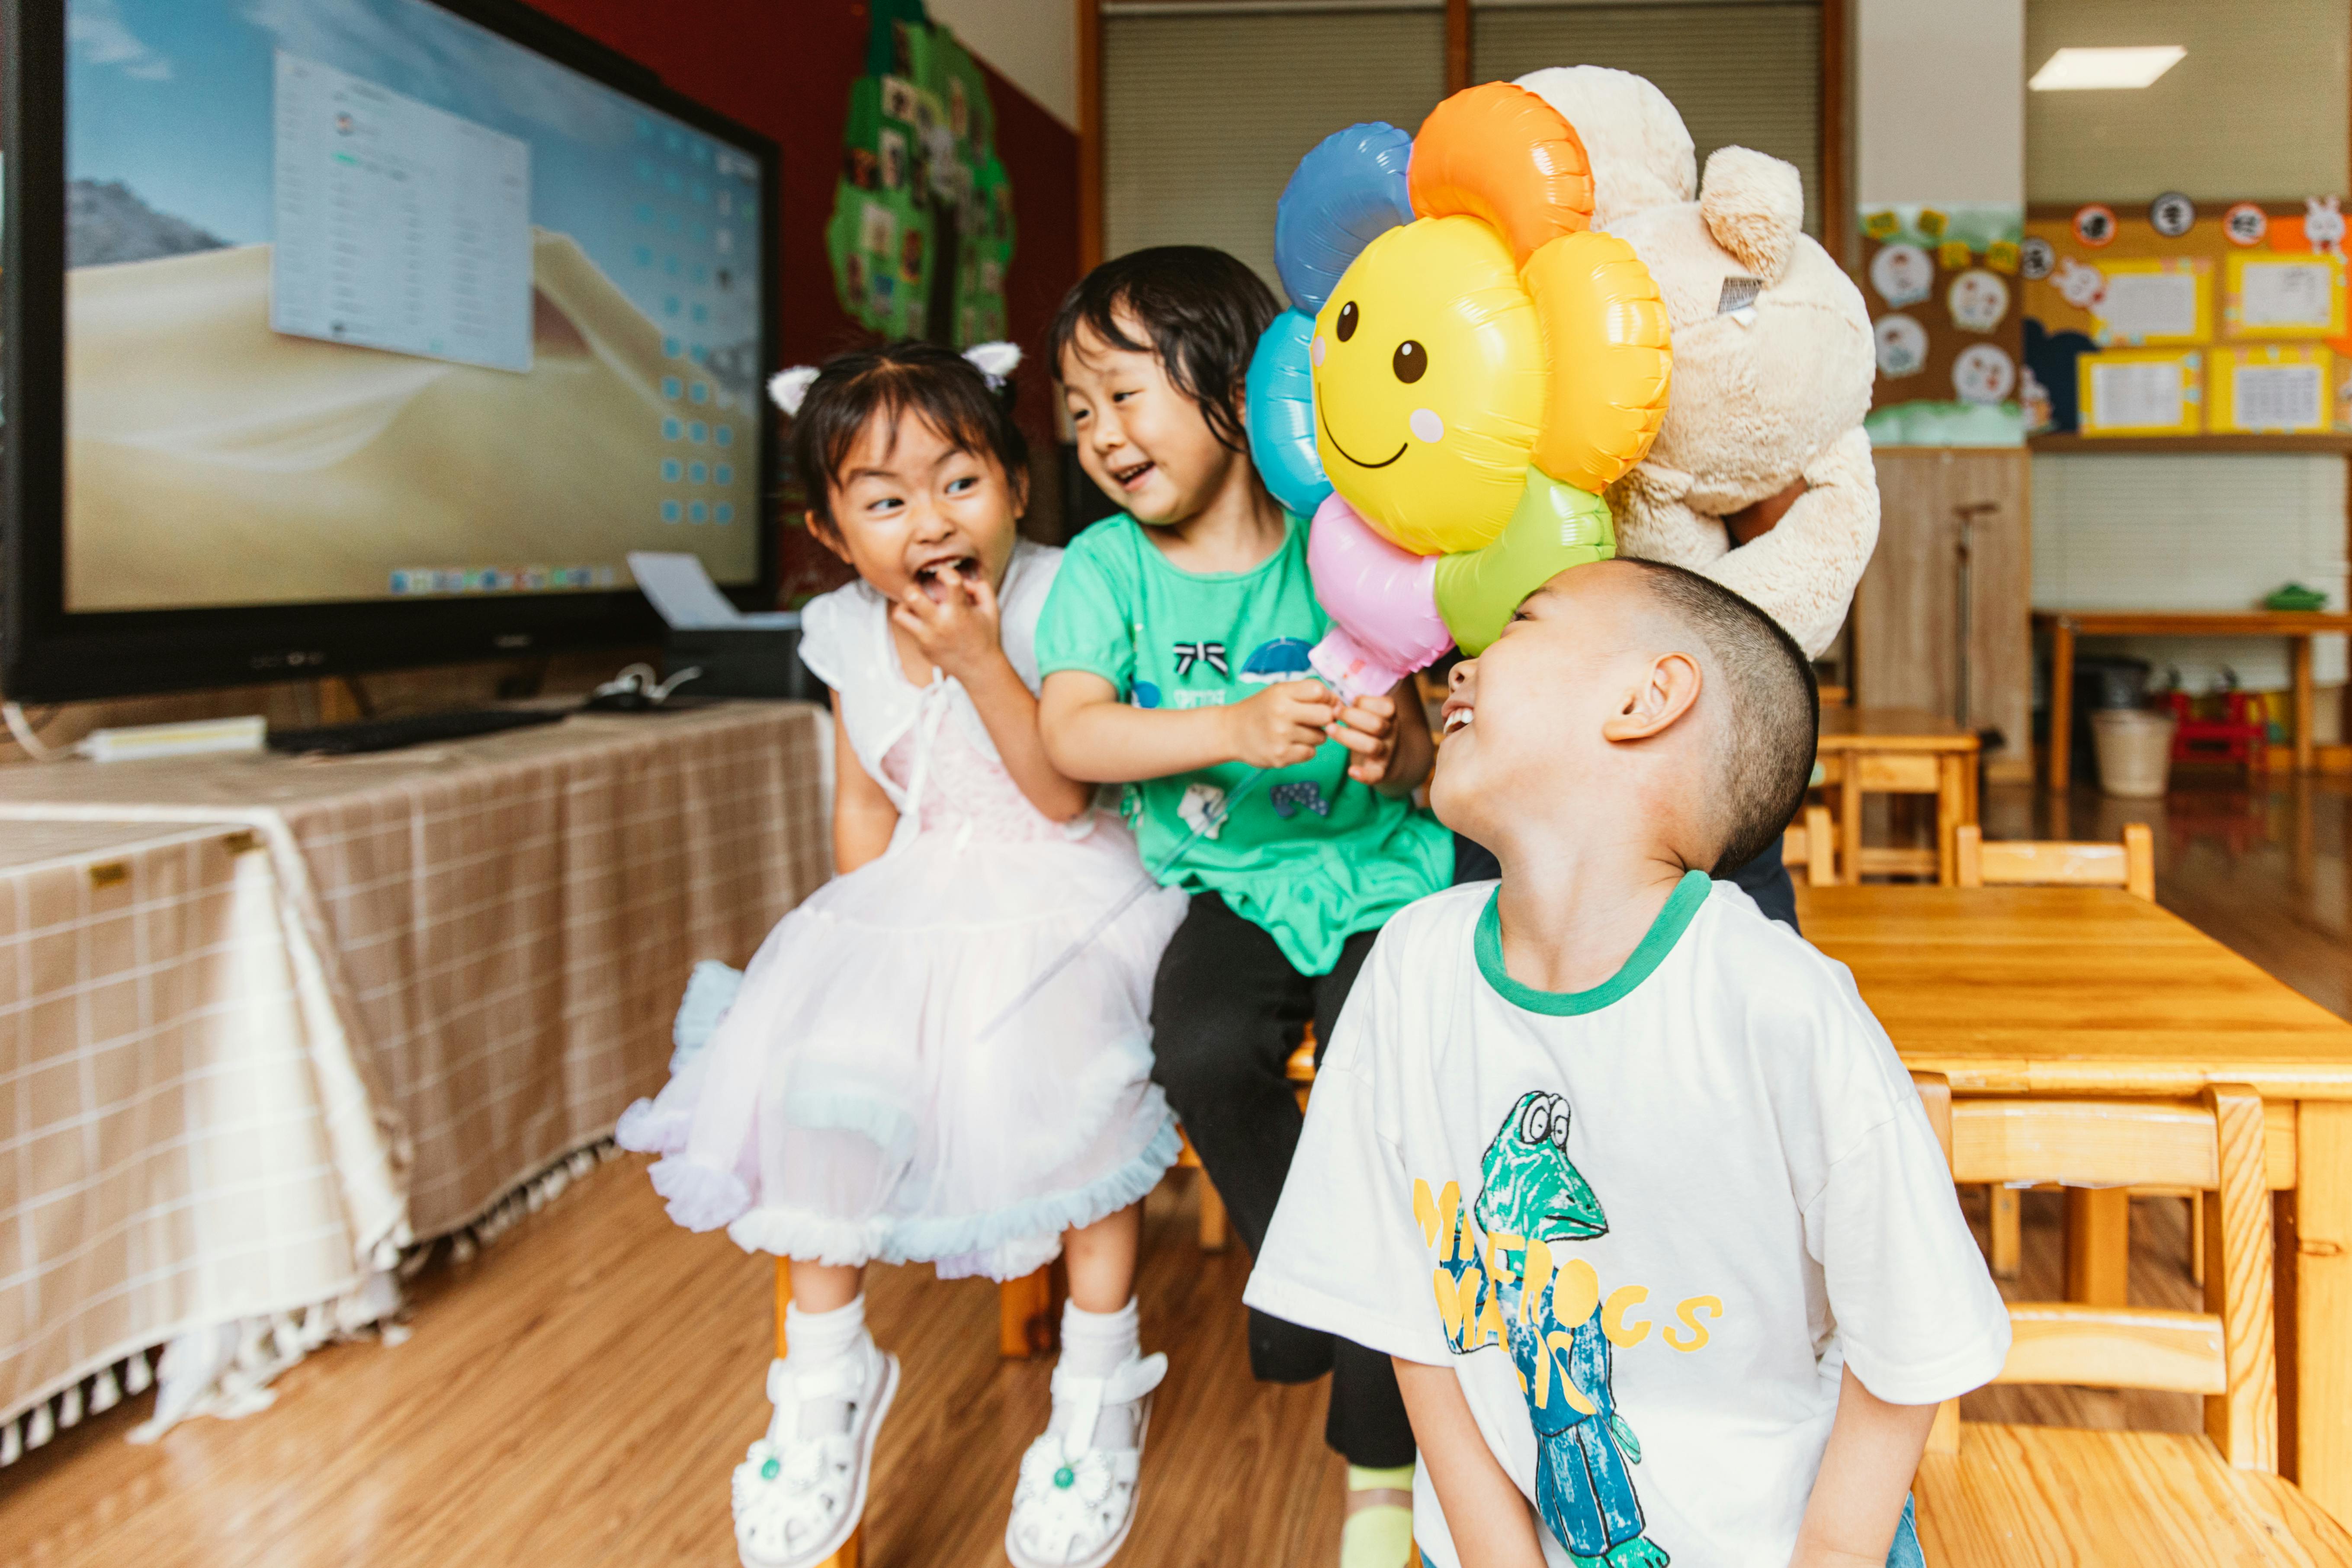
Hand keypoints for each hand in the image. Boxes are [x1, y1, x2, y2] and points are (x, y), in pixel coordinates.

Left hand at [891, 569, 1004, 684]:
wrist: (979, 670)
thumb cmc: (985, 637)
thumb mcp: (992, 609)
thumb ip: (981, 588)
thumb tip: (964, 581)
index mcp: (960, 611)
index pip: (951, 581)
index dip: (945, 572)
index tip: (945, 576)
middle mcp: (941, 623)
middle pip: (912, 596)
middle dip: (914, 587)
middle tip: (921, 590)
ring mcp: (928, 636)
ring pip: (900, 614)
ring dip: (906, 605)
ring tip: (916, 605)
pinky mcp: (922, 647)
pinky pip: (909, 629)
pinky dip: (915, 622)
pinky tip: (924, 621)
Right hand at [1221, 679, 1337, 768]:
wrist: (1231, 732)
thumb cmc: (1261, 710)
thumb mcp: (1279, 692)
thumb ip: (1307, 693)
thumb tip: (1339, 704)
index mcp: (1282, 693)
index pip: (1320, 691)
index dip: (1326, 698)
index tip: (1321, 703)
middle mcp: (1281, 713)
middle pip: (1326, 715)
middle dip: (1325, 718)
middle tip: (1312, 720)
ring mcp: (1281, 737)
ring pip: (1320, 737)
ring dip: (1314, 736)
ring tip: (1295, 732)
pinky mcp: (1281, 756)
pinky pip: (1310, 753)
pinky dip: (1305, 750)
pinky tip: (1290, 744)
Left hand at [1328, 692, 1399, 784]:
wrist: (1394, 758)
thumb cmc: (1370, 729)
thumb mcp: (1370, 712)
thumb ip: (1358, 705)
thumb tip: (1336, 693)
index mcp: (1390, 715)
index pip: (1384, 705)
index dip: (1363, 701)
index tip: (1344, 700)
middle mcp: (1391, 732)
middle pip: (1377, 724)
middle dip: (1353, 716)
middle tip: (1333, 713)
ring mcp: (1387, 752)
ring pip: (1372, 746)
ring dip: (1349, 737)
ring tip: (1329, 730)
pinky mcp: (1381, 771)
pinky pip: (1376, 775)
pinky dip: (1364, 775)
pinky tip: (1351, 771)